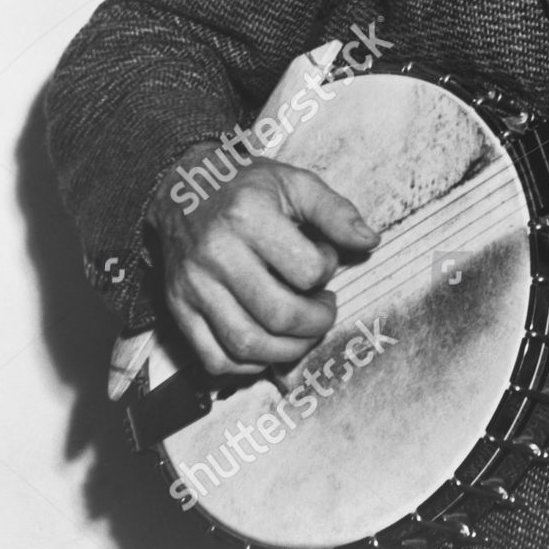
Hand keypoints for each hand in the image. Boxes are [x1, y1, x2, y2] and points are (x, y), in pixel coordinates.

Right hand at [147, 141, 379, 376]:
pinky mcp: (178, 309)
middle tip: (325, 309)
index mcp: (249, 217)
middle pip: (278, 315)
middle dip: (316, 323)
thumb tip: (370, 242)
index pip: (305, 269)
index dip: (327, 271)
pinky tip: (268, 344)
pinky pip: (215, 359)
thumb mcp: (296, 183)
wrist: (182, 189)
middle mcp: (217, 255)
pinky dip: (248, 366)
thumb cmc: (247, 187)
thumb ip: (336, 212)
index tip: (324, 260)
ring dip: (288, 350)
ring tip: (303, 331)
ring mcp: (193, 287)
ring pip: (247, 345)